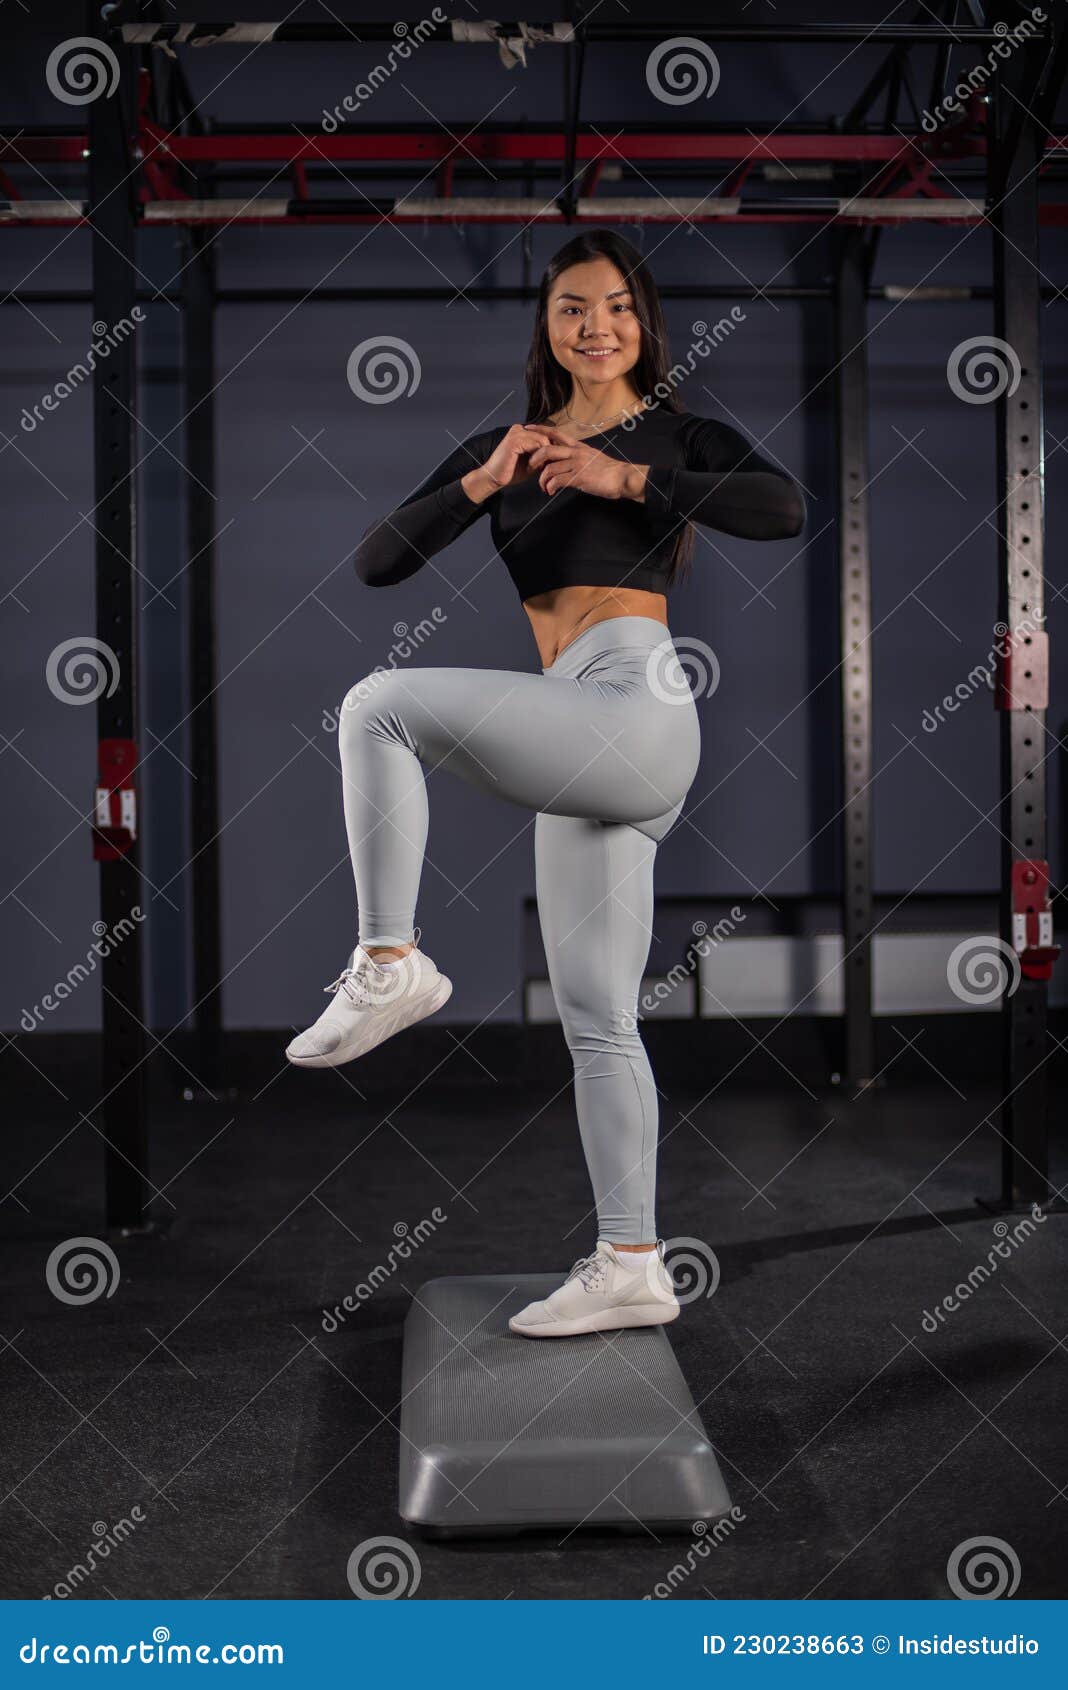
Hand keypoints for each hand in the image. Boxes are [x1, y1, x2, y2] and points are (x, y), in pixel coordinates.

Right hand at [461, 424, 549, 503]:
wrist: (493, 478)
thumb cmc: (511, 471)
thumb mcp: (531, 460)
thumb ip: (542, 454)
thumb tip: (560, 453)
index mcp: (522, 431)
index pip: (545, 434)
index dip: (551, 449)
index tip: (550, 463)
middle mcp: (519, 428)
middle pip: (546, 436)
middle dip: (549, 453)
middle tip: (546, 467)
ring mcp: (517, 433)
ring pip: (543, 441)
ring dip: (544, 456)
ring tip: (539, 468)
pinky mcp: (515, 440)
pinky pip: (536, 446)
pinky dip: (538, 458)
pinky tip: (533, 467)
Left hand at [526, 426, 648, 500]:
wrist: (622, 477)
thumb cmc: (608, 470)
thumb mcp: (591, 456)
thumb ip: (577, 456)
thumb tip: (565, 459)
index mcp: (578, 446)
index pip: (555, 433)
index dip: (540, 430)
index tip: (528, 428)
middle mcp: (575, 452)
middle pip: (547, 450)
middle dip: (534, 459)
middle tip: (531, 468)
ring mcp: (577, 465)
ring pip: (550, 468)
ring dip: (542, 479)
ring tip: (543, 486)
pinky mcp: (579, 478)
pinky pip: (557, 481)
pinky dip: (550, 487)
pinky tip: (550, 491)